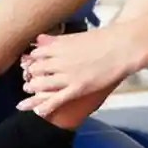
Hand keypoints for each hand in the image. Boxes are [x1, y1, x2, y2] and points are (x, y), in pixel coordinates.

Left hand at [18, 25, 146, 116]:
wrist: (121, 47)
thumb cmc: (102, 39)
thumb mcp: (76, 36)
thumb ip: (56, 40)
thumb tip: (38, 39)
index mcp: (59, 47)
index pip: (36, 55)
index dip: (31, 61)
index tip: (28, 64)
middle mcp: (60, 61)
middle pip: (36, 70)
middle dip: (30, 75)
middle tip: (27, 79)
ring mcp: (68, 76)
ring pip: (42, 85)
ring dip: (33, 89)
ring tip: (29, 91)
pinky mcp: (78, 88)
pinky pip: (57, 100)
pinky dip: (46, 106)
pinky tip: (39, 111)